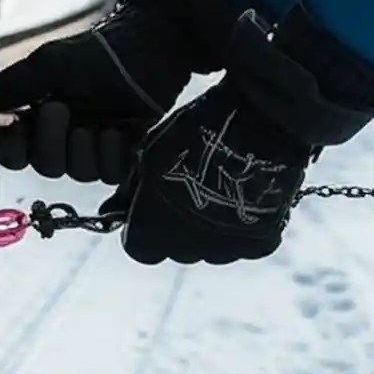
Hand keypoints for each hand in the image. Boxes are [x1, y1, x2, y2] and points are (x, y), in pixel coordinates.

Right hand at [0, 0, 239, 184]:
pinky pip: (110, 174)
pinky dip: (113, 153)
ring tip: (100, 119)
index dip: (13, 149)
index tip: (18, 128)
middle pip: (45, 167)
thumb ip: (7, 89)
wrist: (150, 46)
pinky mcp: (124, 153)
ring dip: (87, 146)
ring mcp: (94, 146)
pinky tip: (121, 129)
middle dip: (53, 142)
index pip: (12, 153)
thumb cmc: (96, 52)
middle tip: (64, 108)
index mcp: (38, 116)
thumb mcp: (45, 66)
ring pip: (78, 173)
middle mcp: (63, 136)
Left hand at [99, 81, 310, 264]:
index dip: (142, 226)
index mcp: (152, 231)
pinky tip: (243, 197)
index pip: (138, 247)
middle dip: (176, 227)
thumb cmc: (193, 133)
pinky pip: (244, 243)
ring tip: (218, 190)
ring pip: (211, 249)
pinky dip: (241, 227)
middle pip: (175, 249)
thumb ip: (131, 189)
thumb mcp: (149, 155)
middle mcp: (188, 251)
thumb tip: (112, 210)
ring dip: (209, 229)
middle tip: (188, 190)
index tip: (151, 206)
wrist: (256, 122)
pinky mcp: (261, 242)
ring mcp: (227, 249)